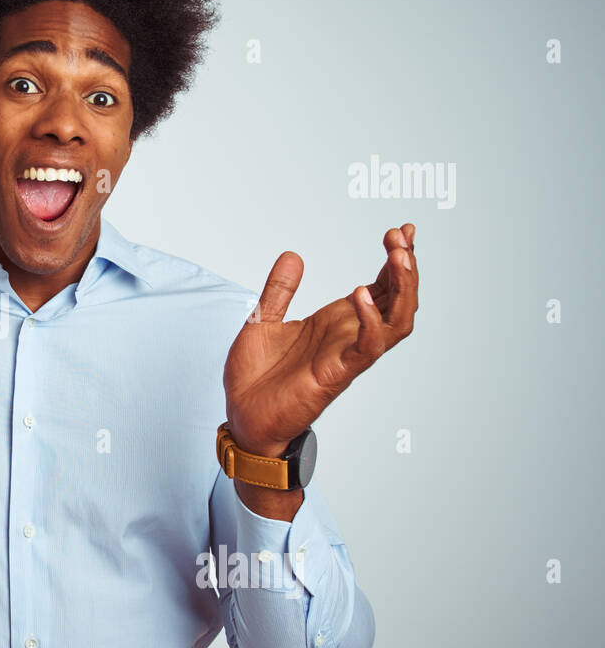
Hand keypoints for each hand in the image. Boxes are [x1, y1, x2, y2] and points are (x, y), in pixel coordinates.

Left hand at [224, 223, 417, 456]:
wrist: (241, 417)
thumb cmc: (256, 378)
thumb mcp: (262, 320)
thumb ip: (279, 290)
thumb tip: (292, 255)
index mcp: (335, 321)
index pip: (380, 286)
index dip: (395, 260)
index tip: (401, 230)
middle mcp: (348, 336)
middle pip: (397, 299)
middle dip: (405, 266)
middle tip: (402, 235)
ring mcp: (346, 354)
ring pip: (396, 322)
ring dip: (403, 289)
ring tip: (399, 257)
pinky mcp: (336, 374)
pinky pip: (367, 347)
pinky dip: (370, 320)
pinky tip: (360, 294)